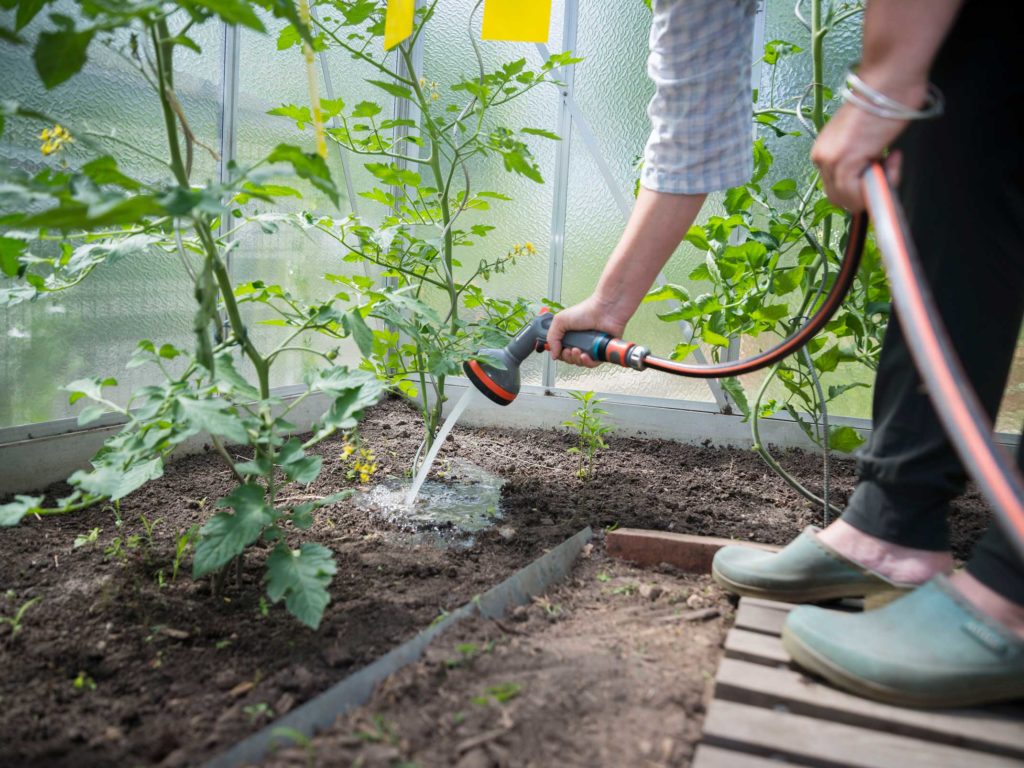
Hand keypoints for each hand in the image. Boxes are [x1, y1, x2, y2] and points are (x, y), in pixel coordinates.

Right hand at [547, 296, 630, 367]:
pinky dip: (587, 362)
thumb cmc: (586, 311)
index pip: (560, 350)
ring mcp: (590, 347)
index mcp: (569, 334)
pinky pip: (593, 363)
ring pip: (580, 362)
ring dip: (576, 359)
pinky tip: (585, 356)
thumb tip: (553, 354)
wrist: (605, 310)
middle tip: (568, 349)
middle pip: (569, 358)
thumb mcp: (560, 321)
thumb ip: (551, 338)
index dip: (558, 353)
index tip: (558, 350)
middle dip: (567, 357)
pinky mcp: (600, 351)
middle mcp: (580, 341)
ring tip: (577, 350)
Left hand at [810, 73, 925, 210]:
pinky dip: (879, 186)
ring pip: (849, 199)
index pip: (836, 187)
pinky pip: (858, 195)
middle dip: (866, 192)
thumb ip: (862, 159)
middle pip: (839, 197)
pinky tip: (891, 158)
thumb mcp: (864, 139)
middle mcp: (821, 157)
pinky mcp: (844, 162)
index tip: (883, 165)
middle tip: (888, 167)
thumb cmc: (883, 101)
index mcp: (823, 151)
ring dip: (875, 190)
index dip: (861, 185)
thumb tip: (871, 177)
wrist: (888, 80)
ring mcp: (830, 161)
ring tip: (891, 161)